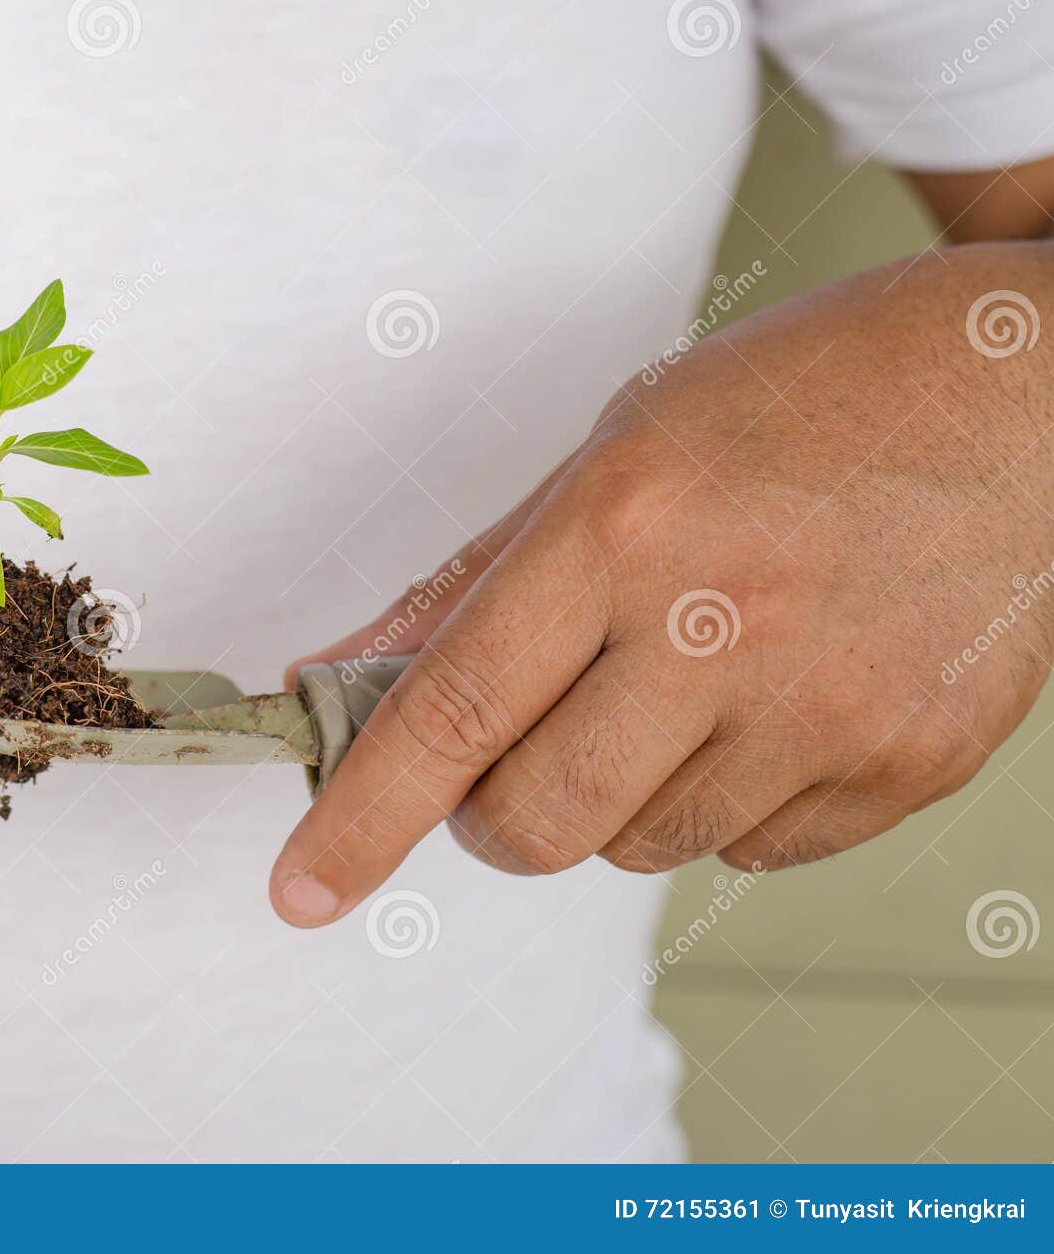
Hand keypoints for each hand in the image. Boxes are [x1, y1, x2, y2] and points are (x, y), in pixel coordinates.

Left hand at [271, 243, 1053, 926]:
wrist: (1022, 397)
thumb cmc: (803, 400)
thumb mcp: (614, 449)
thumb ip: (473, 581)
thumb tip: (346, 669)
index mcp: (626, 526)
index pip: (459, 709)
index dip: (364, 816)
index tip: (302, 886)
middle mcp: (723, 626)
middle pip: (537, 819)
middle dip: (490, 817)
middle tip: (507, 758)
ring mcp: (825, 710)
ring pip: (638, 848)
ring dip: (609, 799)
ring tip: (667, 688)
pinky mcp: (904, 768)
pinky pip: (749, 855)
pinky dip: (717, 805)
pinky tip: (758, 706)